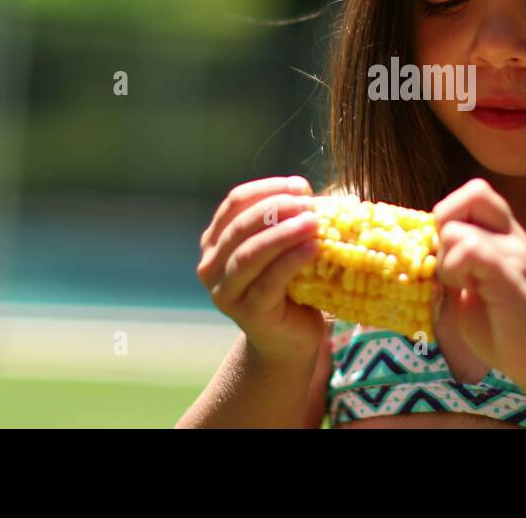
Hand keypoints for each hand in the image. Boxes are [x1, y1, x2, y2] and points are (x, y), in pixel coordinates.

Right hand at [196, 176, 325, 362]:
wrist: (289, 339)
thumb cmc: (288, 285)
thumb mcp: (281, 248)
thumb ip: (285, 220)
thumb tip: (306, 190)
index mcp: (216, 241)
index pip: (235, 203)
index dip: (267, 189)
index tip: (300, 186)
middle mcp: (211, 265)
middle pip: (241, 227)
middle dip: (276, 209)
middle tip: (309, 203)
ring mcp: (225, 291)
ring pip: (250, 254)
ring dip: (284, 233)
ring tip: (314, 222)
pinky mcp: (246, 312)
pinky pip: (268, 281)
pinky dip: (291, 261)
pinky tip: (313, 249)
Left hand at [433, 178, 525, 385]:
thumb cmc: (502, 327)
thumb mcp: (470, 285)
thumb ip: (453, 261)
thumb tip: (419, 247)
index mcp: (504, 235)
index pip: (475, 193)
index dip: (450, 213)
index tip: (446, 251)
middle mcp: (512, 236)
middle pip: (475, 192)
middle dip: (446, 223)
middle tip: (449, 261)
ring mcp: (515, 254)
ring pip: (459, 230)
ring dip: (446, 260)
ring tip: (460, 286)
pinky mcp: (511, 277)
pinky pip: (473, 250)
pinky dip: (455, 269)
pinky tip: (465, 290)